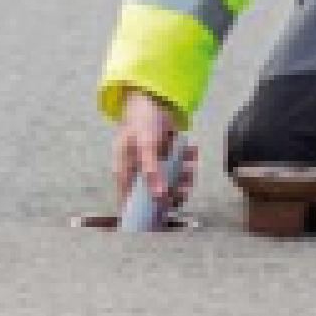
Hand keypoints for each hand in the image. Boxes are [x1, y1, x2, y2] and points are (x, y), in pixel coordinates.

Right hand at [112, 89, 198, 210]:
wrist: (153, 99)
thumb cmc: (142, 120)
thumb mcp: (146, 143)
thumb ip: (151, 169)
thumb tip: (160, 196)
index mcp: (124, 174)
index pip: (130, 205)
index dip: (145, 216)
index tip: (164, 217)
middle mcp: (137, 176)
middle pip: (156, 200)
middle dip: (174, 194)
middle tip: (184, 185)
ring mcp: (152, 171)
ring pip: (171, 188)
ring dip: (185, 179)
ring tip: (190, 164)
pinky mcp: (165, 164)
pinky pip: (179, 174)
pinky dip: (188, 165)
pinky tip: (192, 151)